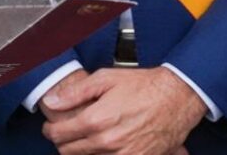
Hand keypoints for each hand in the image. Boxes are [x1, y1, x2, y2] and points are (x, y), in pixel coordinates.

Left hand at [40, 67, 204, 154]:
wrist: (176, 98)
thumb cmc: (143, 86)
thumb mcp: (105, 79)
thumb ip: (75, 93)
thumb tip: (51, 102)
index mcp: (96, 120)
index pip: (59, 135)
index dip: (50, 131)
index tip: (51, 127)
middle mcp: (108, 142)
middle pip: (69, 152)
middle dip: (63, 142)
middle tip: (66, 132)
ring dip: (82, 151)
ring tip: (85, 137)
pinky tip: (104, 146)